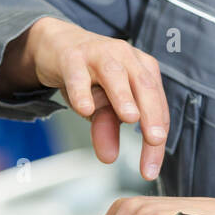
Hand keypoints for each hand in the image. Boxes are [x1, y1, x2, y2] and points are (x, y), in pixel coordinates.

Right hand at [2, 17, 169, 180]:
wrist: (57, 44)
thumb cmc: (88, 75)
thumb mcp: (101, 105)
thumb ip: (107, 128)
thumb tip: (109, 157)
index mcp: (143, 70)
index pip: (156, 109)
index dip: (155, 141)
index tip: (149, 170)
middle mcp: (127, 58)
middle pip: (145, 87)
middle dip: (152, 115)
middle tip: (155, 141)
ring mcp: (99, 53)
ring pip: (116, 74)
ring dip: (123, 96)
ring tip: (129, 118)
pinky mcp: (72, 56)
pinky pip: (78, 74)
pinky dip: (82, 91)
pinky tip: (85, 109)